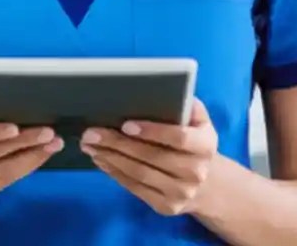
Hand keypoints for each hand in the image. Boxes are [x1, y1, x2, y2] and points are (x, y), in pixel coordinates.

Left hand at [80, 99, 218, 215]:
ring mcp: (182, 193)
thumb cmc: (193, 141)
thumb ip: (184, 105)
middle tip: (91, 132)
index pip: (179, 137)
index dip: (153, 131)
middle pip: (152, 157)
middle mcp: (196, 172)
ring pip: (139, 173)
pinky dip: (114, 172)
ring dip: (110, 157)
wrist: (206, 184)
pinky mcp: (167, 207)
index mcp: (206, 145)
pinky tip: (100, 159)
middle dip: (118, 143)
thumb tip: (164, 89)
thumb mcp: (198, 121)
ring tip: (90, 144)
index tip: (126, 124)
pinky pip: (135, 188)